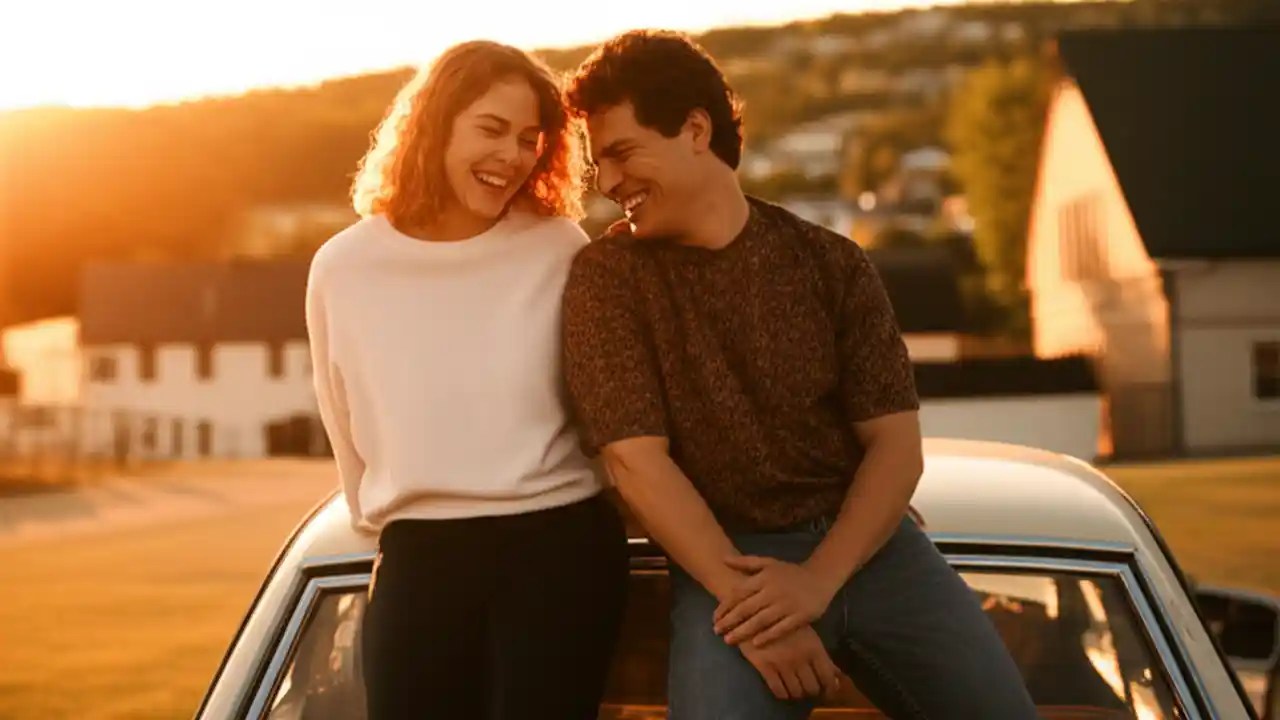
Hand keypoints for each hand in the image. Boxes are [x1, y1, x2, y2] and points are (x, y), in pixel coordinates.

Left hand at [714, 556, 833, 646]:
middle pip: (747, 608)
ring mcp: (787, 604)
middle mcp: (773, 591)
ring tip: (729, 640)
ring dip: (743, 631)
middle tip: (716, 631)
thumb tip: (723, 559)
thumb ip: (746, 562)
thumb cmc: (790, 572)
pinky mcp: (800, 616)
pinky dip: (768, 636)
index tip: (714, 618)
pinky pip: (781, 628)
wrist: (820, 578)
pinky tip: (755, 644)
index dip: (725, 606)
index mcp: (764, 578)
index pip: (739, 593)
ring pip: (761, 620)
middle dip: (729, 621)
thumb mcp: (768, 563)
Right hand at [739, 625, 841, 700]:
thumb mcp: (808, 634)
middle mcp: (800, 658)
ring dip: (798, 693)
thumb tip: (837, 675)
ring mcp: (782, 664)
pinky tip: (783, 691)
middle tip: (810, 689)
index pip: (828, 677)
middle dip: (813, 691)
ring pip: (796, 691)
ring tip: (797, 690)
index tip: (829, 691)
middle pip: (812, 687)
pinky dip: (782, 694)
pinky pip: (778, 689)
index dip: (830, 688)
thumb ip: (822, 655)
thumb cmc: (784, 619)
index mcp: (814, 648)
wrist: (755, 610)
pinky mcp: (765, 667)